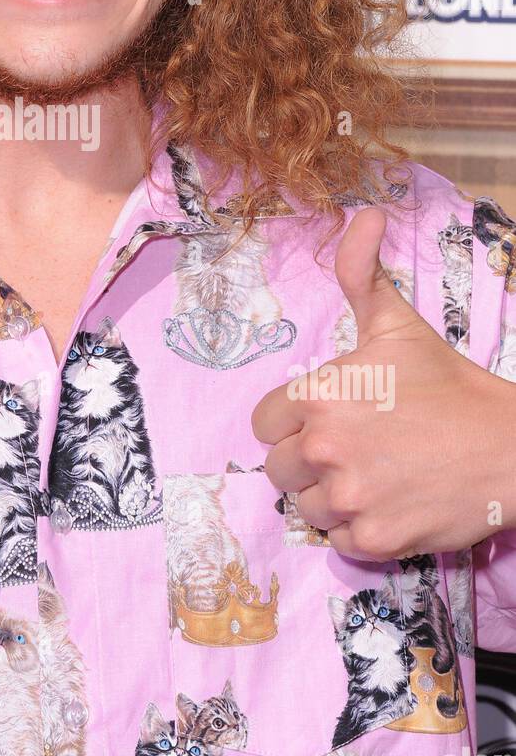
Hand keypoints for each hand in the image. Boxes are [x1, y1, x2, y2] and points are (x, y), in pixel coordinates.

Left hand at [251, 206, 514, 558]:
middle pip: (279, 470)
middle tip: (357, 451)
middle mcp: (324, 447)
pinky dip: (359, 530)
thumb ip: (360, 271)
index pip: (264, 424)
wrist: (510, 446)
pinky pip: (338, 542)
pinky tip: (390, 503)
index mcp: (317, 395)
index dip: (292, 424)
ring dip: (333, 499)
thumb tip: (364, 214)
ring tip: (375, 476)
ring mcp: (350, 496)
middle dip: (310, 464)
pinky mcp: (375, 538)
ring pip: (307, 509)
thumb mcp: (396, 322)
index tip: (328, 422)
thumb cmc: (446, 383)